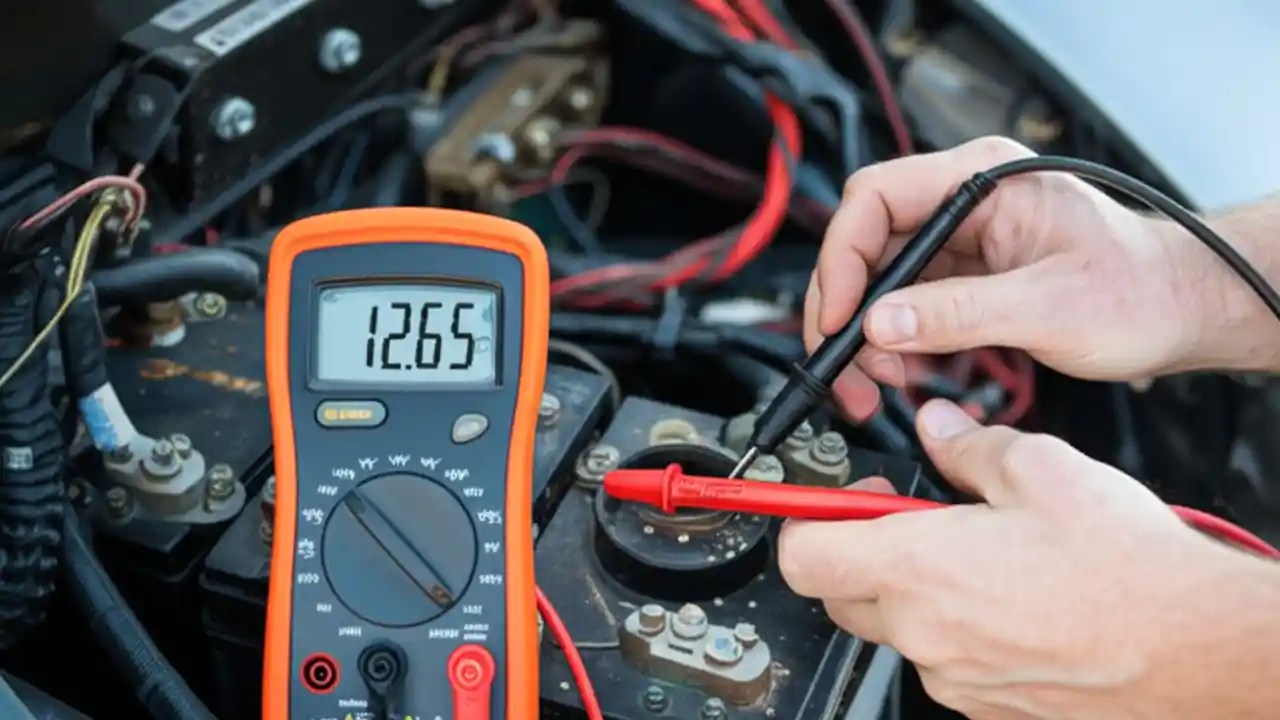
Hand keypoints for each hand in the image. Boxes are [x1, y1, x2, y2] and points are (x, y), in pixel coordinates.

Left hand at [778, 400, 1278, 718]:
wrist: (1200, 647)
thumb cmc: (1128, 567)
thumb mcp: (1042, 470)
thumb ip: (971, 448)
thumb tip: (940, 431)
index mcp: (916, 567)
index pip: (800, 553)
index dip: (803, 519)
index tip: (824, 500)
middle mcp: (923, 633)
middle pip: (839, 592)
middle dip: (858, 551)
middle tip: (911, 517)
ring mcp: (955, 678)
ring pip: (896, 629)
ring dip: (914, 592)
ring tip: (980, 557)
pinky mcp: (988, 706)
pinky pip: (945, 663)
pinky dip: (957, 630)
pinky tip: (1012, 601)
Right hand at [806, 136, 1225, 418]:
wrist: (1178, 311)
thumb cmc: (1140, 291)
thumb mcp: (1049, 307)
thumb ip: (959, 314)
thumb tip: (879, 324)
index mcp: (983, 180)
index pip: (876, 198)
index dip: (844, 259)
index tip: (840, 319)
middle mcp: (964, 202)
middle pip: (865, 244)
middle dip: (846, 311)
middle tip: (845, 368)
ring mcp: (961, 239)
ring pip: (877, 281)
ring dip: (865, 336)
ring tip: (875, 383)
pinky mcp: (962, 276)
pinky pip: (904, 306)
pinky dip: (892, 344)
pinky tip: (900, 373)